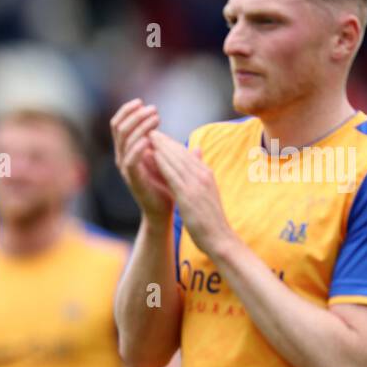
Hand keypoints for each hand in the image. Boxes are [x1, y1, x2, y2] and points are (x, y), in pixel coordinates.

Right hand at [110, 99, 171, 221]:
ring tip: (156, 119)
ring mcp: (126, 169)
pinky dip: (137, 147)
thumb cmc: (164, 185)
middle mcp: (122, 157)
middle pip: (119, 128)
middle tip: (153, 110)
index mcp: (127, 150)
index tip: (141, 102)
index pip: (118, 125)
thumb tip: (173, 136)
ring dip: (140, 127)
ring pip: (125, 141)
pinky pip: (130, 160)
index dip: (127, 111)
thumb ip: (165, 147)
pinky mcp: (132, 179)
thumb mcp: (164, 161)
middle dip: (135, 115)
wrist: (163, 210)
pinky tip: (149, 139)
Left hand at [148, 131, 234, 259]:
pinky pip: (173, 174)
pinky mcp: (189, 194)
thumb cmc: (211, 219)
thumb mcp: (206, 193)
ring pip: (176, 159)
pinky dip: (162, 162)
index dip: (171, 144)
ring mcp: (196, 184)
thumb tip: (197, 157)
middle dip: (164, 140)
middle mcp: (202, 175)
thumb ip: (200, 175)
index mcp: (206, 174)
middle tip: (148, 129)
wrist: (219, 238)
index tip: (158, 136)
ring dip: (160, 147)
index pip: (186, 154)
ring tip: (147, 136)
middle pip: (180, 152)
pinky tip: (152, 155)